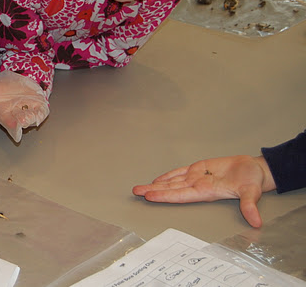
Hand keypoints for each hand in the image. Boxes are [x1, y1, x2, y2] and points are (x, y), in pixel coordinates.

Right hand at [0, 70, 48, 141]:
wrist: (13, 79)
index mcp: (4, 114)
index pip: (9, 124)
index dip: (13, 128)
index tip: (16, 134)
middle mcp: (17, 115)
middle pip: (22, 123)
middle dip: (24, 122)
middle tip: (24, 120)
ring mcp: (29, 111)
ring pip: (33, 118)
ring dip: (33, 116)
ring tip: (30, 112)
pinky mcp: (39, 106)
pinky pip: (42, 112)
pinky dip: (41, 112)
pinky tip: (38, 107)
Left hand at [132, 155, 276, 227]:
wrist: (254, 170)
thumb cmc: (252, 180)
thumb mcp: (252, 192)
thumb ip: (250, 206)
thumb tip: (256, 222)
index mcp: (206, 192)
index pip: (180, 195)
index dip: (165, 195)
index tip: (150, 196)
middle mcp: (197, 186)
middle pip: (171, 189)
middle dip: (153, 191)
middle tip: (135, 192)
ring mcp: (196, 178)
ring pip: (172, 182)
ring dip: (156, 185)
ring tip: (140, 188)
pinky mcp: (199, 169)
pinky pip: (179, 173)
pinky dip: (167, 176)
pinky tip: (157, 180)